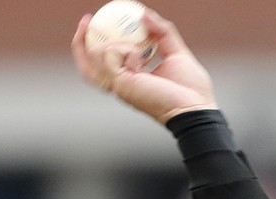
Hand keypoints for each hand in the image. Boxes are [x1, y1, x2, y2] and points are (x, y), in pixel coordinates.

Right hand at [72, 8, 216, 122]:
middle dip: (80, 41)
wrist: (195, 107)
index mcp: (130, 80)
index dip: (93, 44)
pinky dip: (124, 49)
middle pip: (86, 65)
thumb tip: (145, 13)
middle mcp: (120, 85)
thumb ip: (163, 32)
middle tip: (87, 20)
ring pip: (96, 57)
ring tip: (132, 45)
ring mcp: (118, 86)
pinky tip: (138, 55)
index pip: (103, 64)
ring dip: (113, 43)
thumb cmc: (190, 88)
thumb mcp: (177, 52)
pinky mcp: (121, 85)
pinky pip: (111, 56)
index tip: (96, 22)